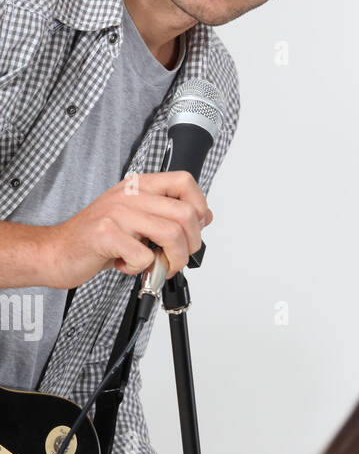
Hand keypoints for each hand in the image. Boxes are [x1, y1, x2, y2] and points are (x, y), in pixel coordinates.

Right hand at [45, 171, 212, 288]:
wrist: (57, 251)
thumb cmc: (97, 237)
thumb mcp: (136, 219)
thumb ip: (167, 215)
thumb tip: (205, 215)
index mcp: (139, 187)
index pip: (185, 182)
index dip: (199, 208)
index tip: (193, 230)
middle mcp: (130, 195)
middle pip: (186, 214)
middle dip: (190, 245)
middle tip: (175, 258)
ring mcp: (117, 213)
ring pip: (171, 235)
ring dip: (172, 261)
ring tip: (156, 266)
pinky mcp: (106, 234)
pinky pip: (144, 257)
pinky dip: (141, 270)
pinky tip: (127, 265)